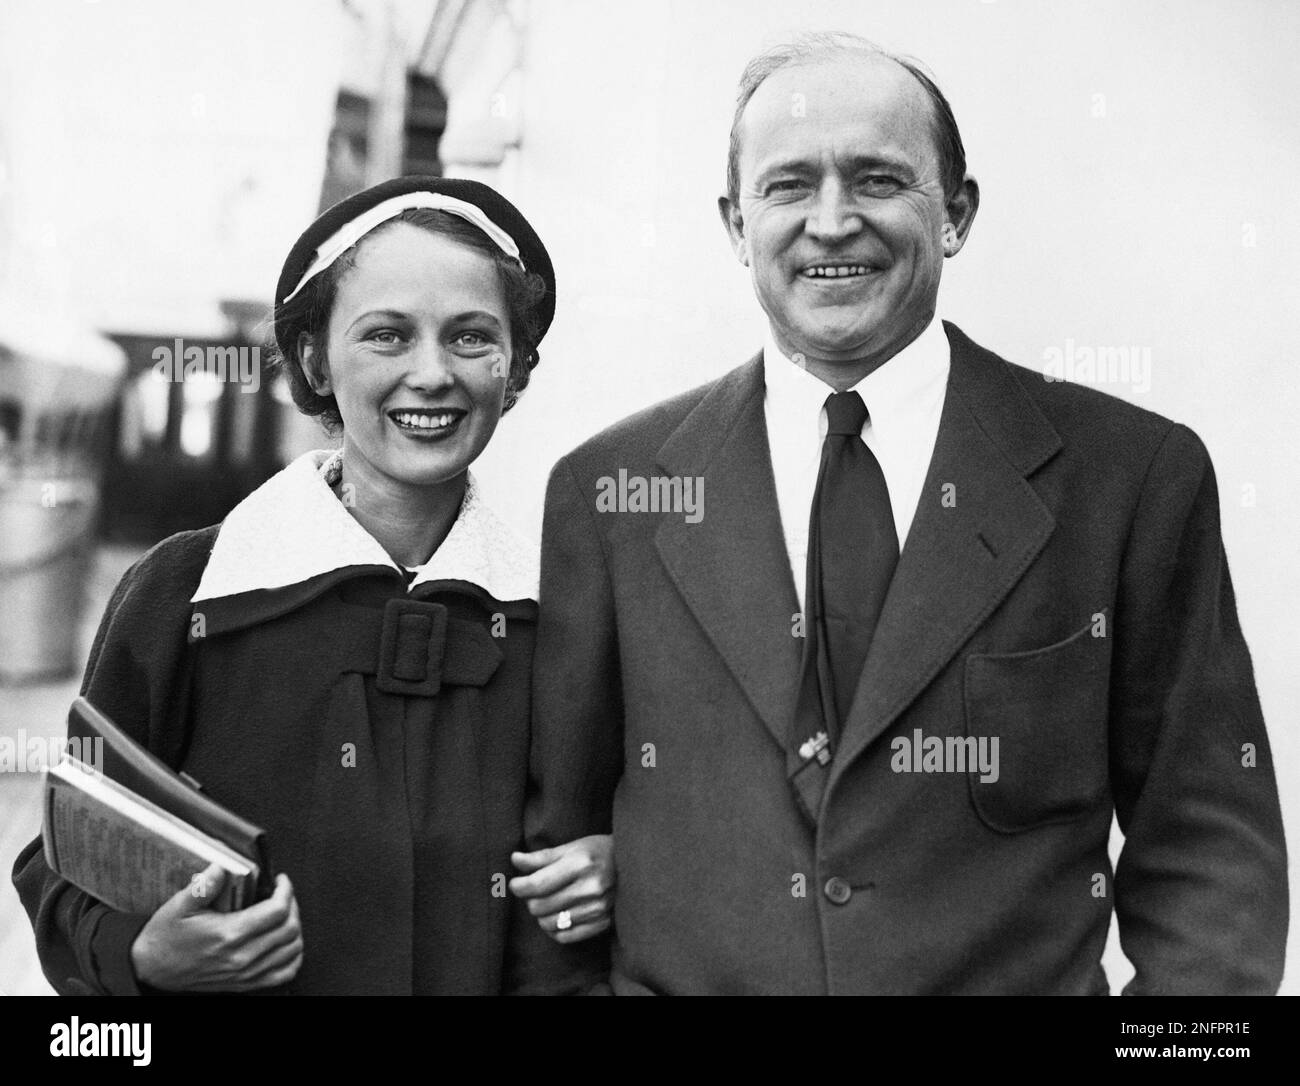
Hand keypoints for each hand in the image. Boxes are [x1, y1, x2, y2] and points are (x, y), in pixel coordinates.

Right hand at [129, 865, 303, 991]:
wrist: (150, 970)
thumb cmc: (165, 938)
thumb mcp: (178, 906)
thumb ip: (203, 885)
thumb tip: (221, 867)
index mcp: (229, 934)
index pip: (277, 910)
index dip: (286, 890)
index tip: (281, 880)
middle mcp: (242, 956)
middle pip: (289, 928)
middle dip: (292, 905)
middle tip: (282, 894)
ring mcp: (246, 973)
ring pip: (292, 950)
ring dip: (295, 928)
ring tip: (284, 914)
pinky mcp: (245, 983)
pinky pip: (285, 973)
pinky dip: (293, 956)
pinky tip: (285, 942)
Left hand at [509, 835, 614, 943]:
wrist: (635, 865)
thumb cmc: (599, 852)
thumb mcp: (572, 848)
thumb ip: (542, 857)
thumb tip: (515, 860)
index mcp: (581, 864)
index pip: (537, 885)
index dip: (519, 886)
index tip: (516, 883)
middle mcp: (590, 888)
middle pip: (539, 906)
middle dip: (530, 899)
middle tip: (534, 891)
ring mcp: (598, 908)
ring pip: (548, 924)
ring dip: (541, 914)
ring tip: (547, 902)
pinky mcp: (602, 924)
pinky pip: (565, 937)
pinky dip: (554, 928)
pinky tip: (557, 915)